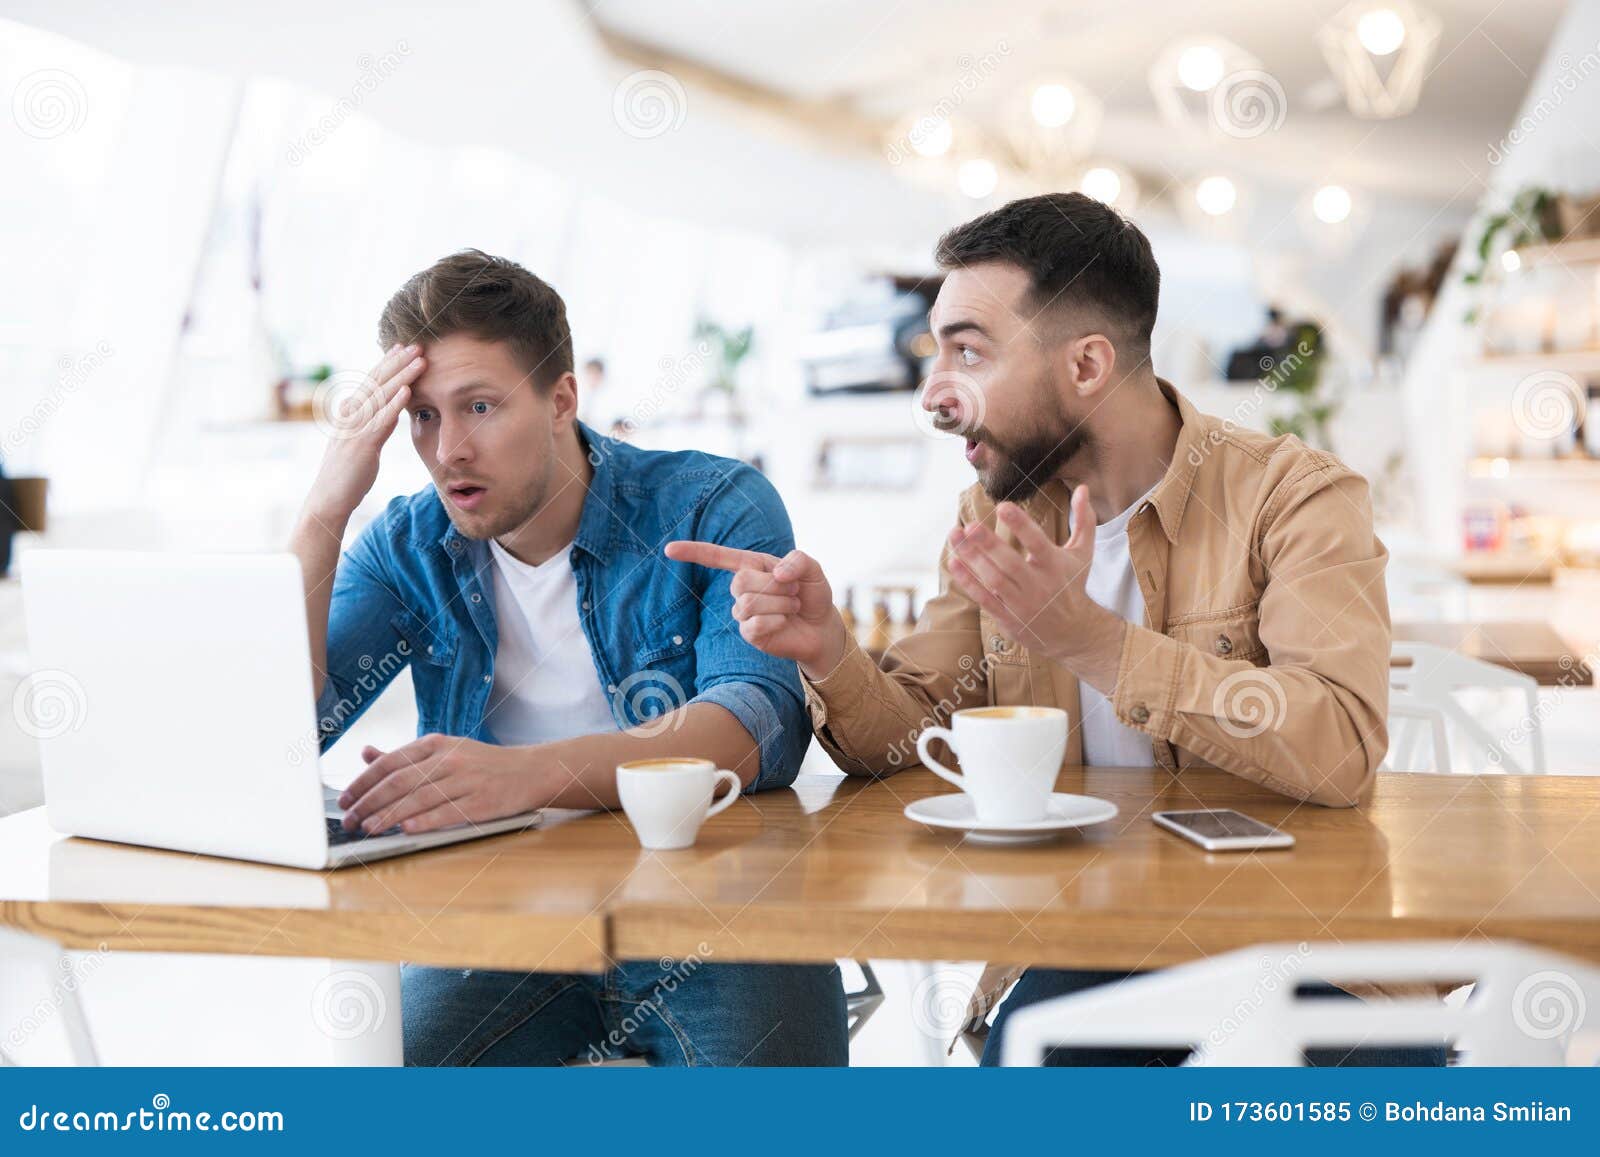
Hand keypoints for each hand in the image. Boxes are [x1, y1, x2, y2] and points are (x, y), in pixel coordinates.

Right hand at [303, 344, 424, 524]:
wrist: (329, 499)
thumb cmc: (348, 474)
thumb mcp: (364, 443)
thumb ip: (377, 424)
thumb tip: (394, 410)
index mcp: (349, 414)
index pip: (370, 382)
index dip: (387, 364)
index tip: (402, 347)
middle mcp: (349, 416)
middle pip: (376, 382)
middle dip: (397, 362)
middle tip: (417, 344)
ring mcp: (354, 429)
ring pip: (380, 396)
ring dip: (402, 376)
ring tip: (420, 360)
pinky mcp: (361, 445)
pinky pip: (380, 420)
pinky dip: (394, 404)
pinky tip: (408, 391)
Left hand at [338, 734, 542, 834]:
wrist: (531, 770)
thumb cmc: (483, 763)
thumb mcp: (444, 750)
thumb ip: (406, 755)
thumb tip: (367, 754)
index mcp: (436, 743)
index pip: (390, 762)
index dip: (363, 781)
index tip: (345, 799)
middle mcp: (449, 759)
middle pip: (399, 781)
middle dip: (369, 802)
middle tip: (349, 819)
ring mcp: (466, 780)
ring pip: (419, 798)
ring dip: (389, 815)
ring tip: (368, 828)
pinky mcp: (481, 802)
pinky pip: (448, 812)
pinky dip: (424, 821)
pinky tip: (406, 829)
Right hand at [662, 541, 844, 676]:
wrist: (821, 626)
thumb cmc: (812, 593)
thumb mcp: (812, 569)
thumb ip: (797, 561)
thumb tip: (776, 573)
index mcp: (752, 565)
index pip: (717, 556)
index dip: (693, 552)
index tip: (669, 549)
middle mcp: (742, 588)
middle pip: (739, 582)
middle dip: (774, 585)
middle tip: (793, 590)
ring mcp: (743, 612)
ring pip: (748, 604)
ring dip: (780, 603)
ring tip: (792, 605)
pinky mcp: (749, 633)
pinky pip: (755, 625)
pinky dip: (777, 620)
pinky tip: (784, 621)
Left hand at [945, 487, 1125, 687]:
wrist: (1074, 632)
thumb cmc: (1073, 585)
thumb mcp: (1084, 553)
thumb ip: (1083, 520)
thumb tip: (1082, 487)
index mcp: (1055, 565)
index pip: (1037, 542)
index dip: (1021, 525)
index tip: (1003, 507)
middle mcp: (1038, 585)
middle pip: (1010, 563)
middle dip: (989, 544)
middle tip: (970, 526)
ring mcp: (1022, 603)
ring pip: (994, 580)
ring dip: (972, 559)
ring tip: (955, 535)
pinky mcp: (1008, 618)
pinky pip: (984, 599)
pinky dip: (968, 582)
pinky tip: (954, 562)